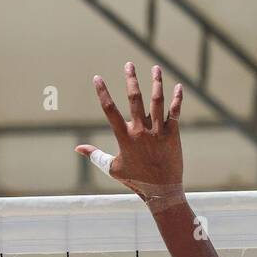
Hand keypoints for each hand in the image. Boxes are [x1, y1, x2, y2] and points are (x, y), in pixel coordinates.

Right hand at [76, 64, 183, 203]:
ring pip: (157, 101)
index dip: (103, 93)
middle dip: (131, 80)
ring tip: (156, 67)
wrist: (162, 191)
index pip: (109, 110)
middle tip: (129, 64)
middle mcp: (141, 131)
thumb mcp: (113, 168)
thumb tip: (77, 148)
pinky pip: (175, 112)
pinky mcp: (173, 135)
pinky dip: (177, 99)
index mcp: (124, 137)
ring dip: (156, 82)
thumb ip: (95, 155)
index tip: (97, 78)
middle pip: (134, 99)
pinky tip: (178, 86)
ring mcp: (158, 132)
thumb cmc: (136, 181)